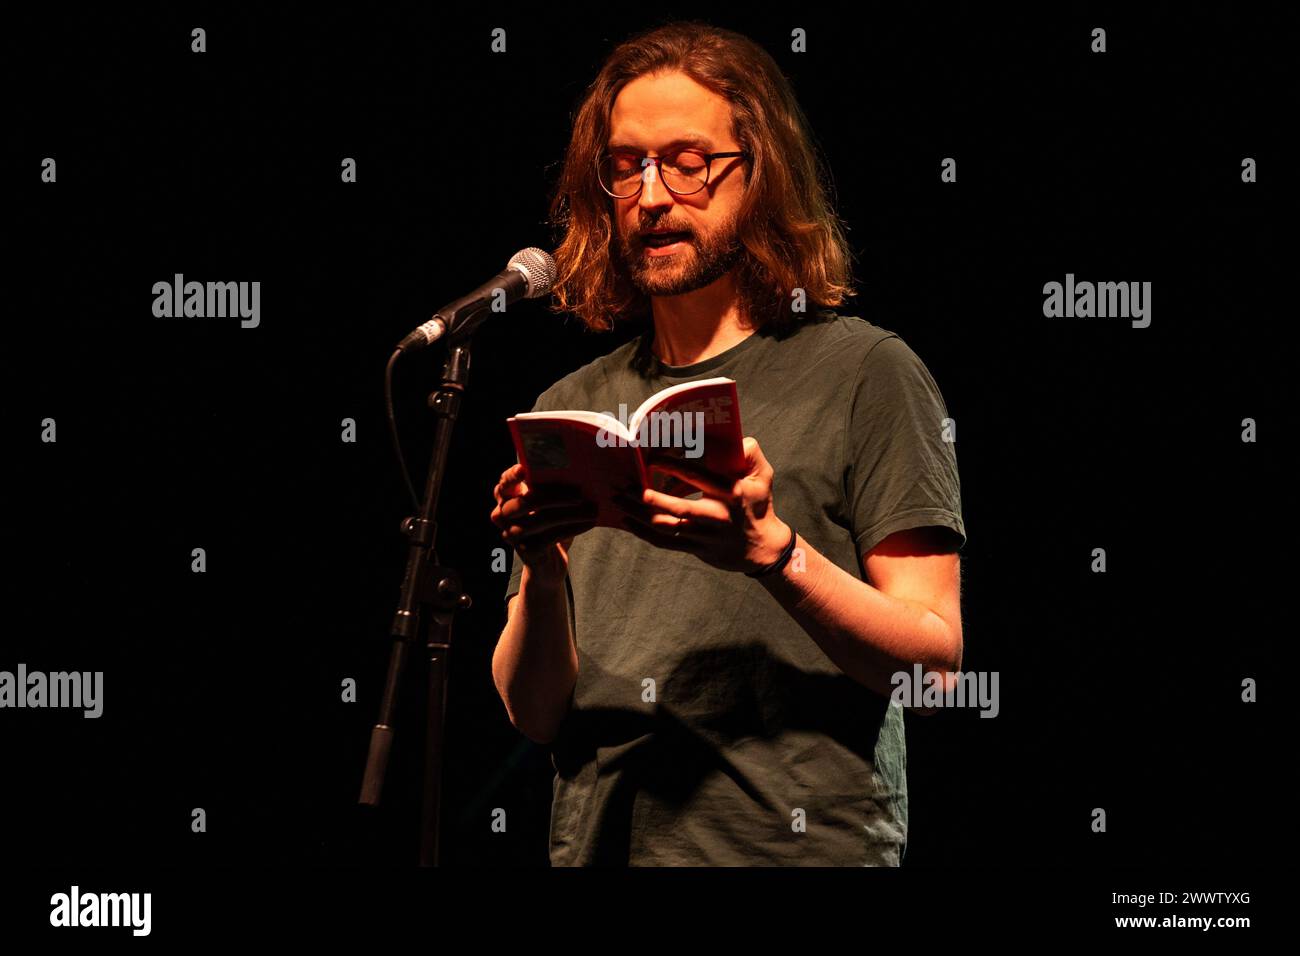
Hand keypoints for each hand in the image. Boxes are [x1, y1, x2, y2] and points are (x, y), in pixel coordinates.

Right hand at [490, 464, 597, 587]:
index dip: (511, 476)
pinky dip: (574, 528)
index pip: (503, 485)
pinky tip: (590, 522)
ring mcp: (513, 535)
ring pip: (542, 519)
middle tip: (580, 493)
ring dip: (572, 513)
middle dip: (554, 496)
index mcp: (506, 500)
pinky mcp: (527, 551)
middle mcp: (503, 517)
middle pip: (525, 502)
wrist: (548, 566)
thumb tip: (576, 472)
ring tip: (593, 509)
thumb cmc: (551, 527)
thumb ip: (551, 490)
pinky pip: (552, 536)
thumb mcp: (549, 507)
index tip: (524, 469)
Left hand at [614, 437, 791, 573]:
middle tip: (624, 485)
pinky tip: (628, 522)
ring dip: (638, 514)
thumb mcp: (763, 476)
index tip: (651, 459)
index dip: (673, 467)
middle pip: (677, 508)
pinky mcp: (695, 549)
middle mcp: (716, 517)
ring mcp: (704, 536)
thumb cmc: (759, 506)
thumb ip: (750, 453)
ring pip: (666, 527)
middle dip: (647, 497)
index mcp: (731, 494)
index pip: (698, 478)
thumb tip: (735, 437)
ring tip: (619, 499)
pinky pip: (664, 543)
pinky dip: (644, 533)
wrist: (763, 549)